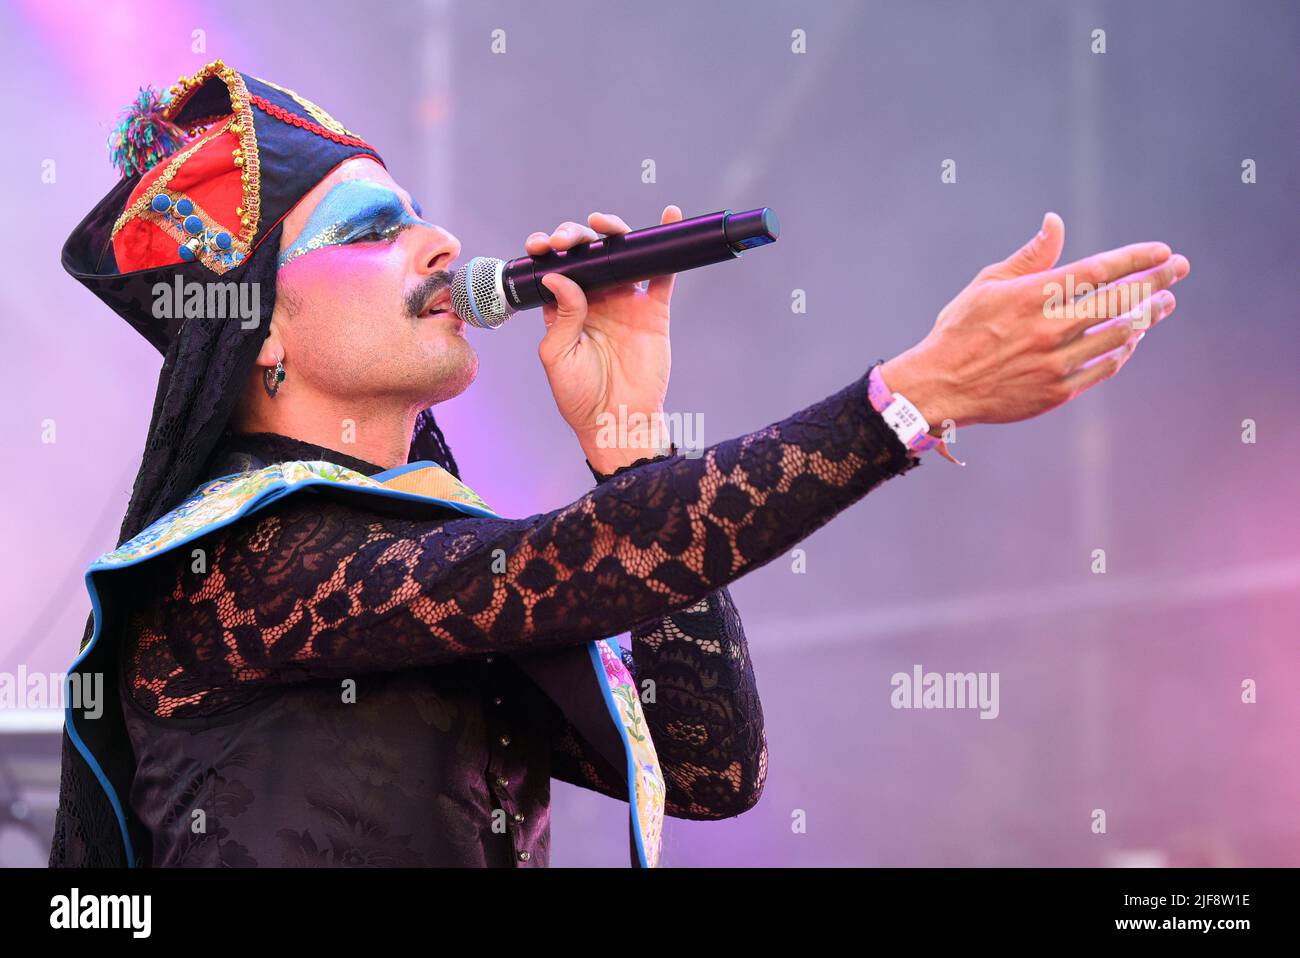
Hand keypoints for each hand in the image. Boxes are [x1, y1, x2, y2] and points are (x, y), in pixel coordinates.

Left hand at [532, 205, 682, 473]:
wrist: (618, 421)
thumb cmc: (580, 396)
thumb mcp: (557, 355)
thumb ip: (560, 314)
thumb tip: (558, 275)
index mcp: (565, 308)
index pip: (556, 267)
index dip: (548, 249)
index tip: (543, 246)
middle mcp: (595, 299)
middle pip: (587, 253)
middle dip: (575, 236)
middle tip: (568, 239)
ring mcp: (625, 302)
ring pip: (621, 254)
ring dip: (612, 231)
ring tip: (604, 224)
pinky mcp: (653, 310)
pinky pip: (663, 271)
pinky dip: (667, 243)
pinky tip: (668, 217)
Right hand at [881, 212, 1189, 430]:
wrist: (939, 388)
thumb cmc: (961, 330)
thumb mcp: (988, 285)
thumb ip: (1029, 256)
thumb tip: (1056, 222)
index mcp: (1032, 297)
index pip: (1098, 271)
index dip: (1135, 259)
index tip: (1162, 252)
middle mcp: (1049, 329)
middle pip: (1119, 301)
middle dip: (1156, 282)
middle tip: (1178, 270)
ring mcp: (1056, 363)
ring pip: (1119, 336)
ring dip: (1146, 317)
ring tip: (1161, 304)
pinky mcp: (1057, 392)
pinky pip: (1104, 367)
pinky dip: (1123, 350)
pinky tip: (1131, 339)